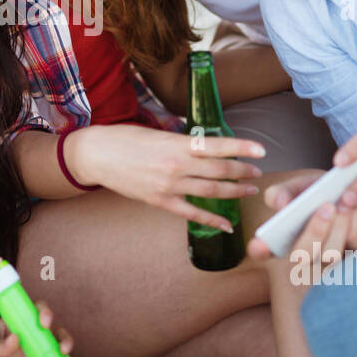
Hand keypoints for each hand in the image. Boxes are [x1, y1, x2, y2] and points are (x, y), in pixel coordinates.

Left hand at [0, 302, 75, 356]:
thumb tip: (16, 340)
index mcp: (13, 322)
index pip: (35, 312)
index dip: (45, 314)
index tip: (45, 323)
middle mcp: (22, 337)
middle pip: (50, 334)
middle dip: (62, 338)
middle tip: (64, 348)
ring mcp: (21, 356)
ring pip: (47, 355)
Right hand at [64, 124, 265, 229]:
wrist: (96, 155)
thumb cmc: (123, 138)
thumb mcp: (155, 132)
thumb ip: (180, 139)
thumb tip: (202, 143)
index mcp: (176, 143)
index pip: (217, 145)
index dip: (241, 148)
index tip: (260, 150)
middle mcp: (176, 164)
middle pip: (219, 170)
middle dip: (242, 172)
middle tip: (257, 172)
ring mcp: (169, 185)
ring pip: (210, 191)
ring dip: (234, 192)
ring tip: (248, 191)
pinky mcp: (160, 201)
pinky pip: (192, 214)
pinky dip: (211, 220)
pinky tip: (226, 225)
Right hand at [247, 171, 356, 267]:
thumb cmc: (325, 190)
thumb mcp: (303, 184)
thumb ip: (285, 190)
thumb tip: (279, 203)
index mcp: (283, 235)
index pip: (264, 251)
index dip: (261, 250)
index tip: (258, 245)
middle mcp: (303, 252)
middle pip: (301, 255)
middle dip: (314, 232)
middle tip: (327, 207)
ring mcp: (328, 259)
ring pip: (329, 255)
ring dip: (337, 227)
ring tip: (344, 203)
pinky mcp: (353, 257)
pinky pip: (351, 247)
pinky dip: (352, 224)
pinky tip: (354, 208)